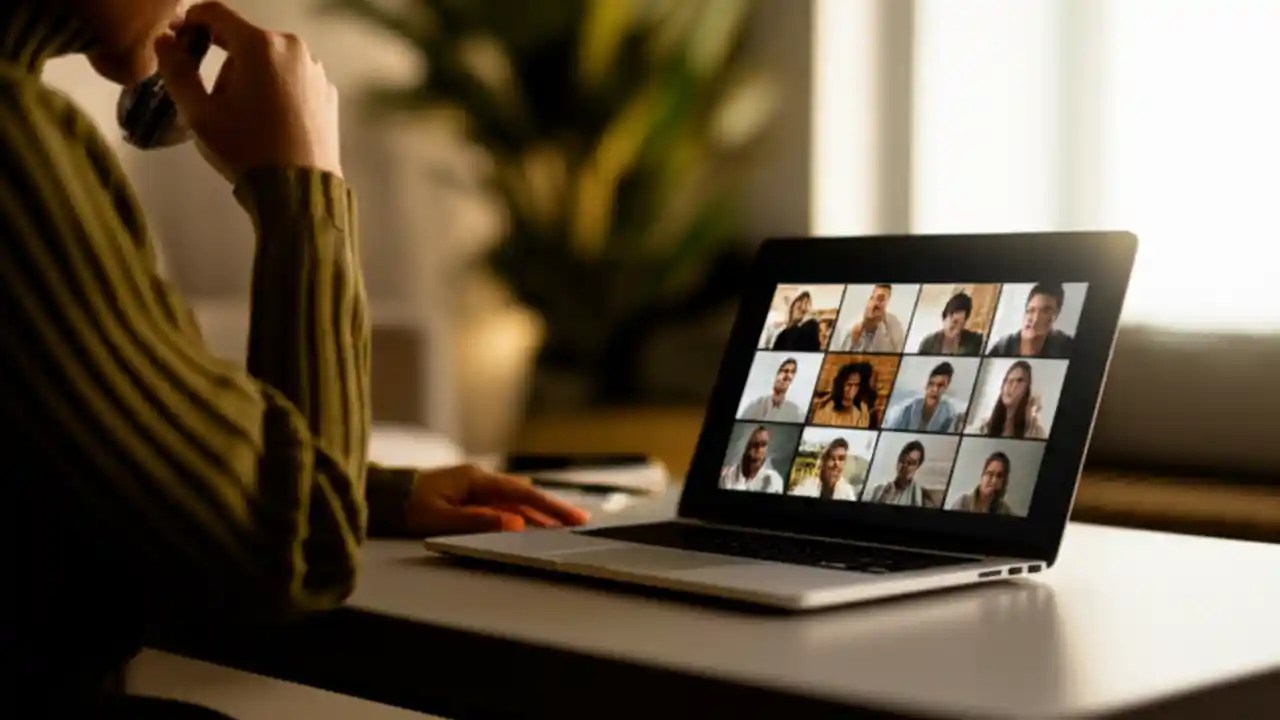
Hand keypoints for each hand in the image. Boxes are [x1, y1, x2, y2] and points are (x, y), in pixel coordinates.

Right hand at [155, 2, 342, 180]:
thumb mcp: (199, 113)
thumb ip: (176, 70)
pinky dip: (276, 89)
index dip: (190, 21)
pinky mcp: (327, 91)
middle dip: (223, 57)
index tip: (177, 39)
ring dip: (251, 75)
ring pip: (270, 59)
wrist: (300, 190)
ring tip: (244, 116)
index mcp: (259, 45)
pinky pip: (292, 79)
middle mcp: (293, 47)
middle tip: (212, 95)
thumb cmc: (247, 150)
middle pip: (244, 38)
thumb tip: (164, 40)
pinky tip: (271, 121)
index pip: (215, 13)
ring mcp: (315, 69)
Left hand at [405, 465, 590, 535]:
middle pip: (525, 493)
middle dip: (552, 508)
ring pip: (516, 497)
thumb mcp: (440, 518)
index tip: (573, 519)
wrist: (383, 494)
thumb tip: (517, 524)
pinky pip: (503, 501)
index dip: (551, 507)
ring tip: (562, 523)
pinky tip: (531, 520)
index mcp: (477, 480)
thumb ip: (478, 520)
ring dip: (538, 510)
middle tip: (580, 521)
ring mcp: (476, 484)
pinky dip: (522, 511)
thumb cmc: (408, 507)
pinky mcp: (469, 492)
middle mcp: (481, 477)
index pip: (524, 494)